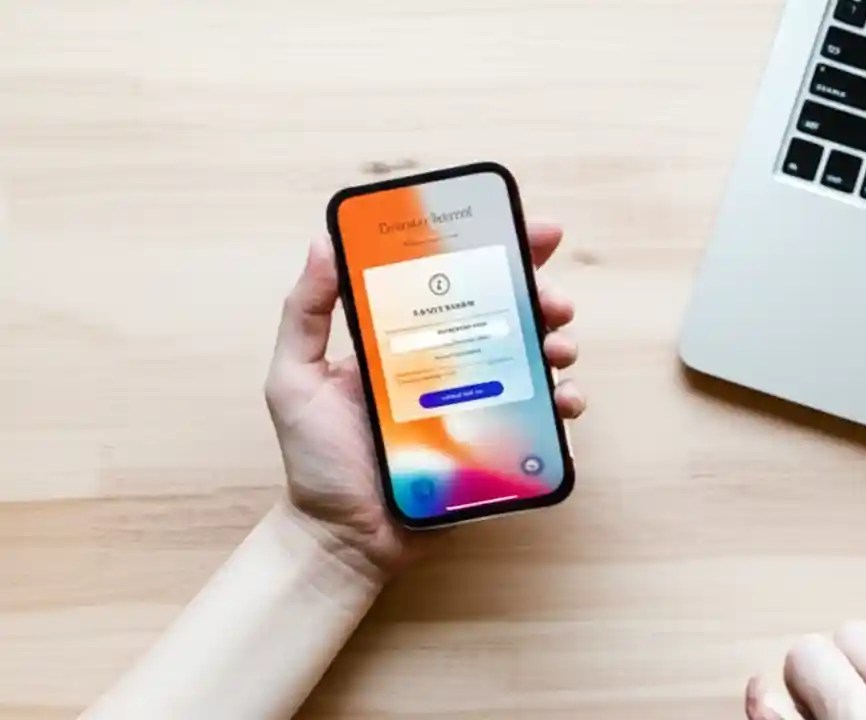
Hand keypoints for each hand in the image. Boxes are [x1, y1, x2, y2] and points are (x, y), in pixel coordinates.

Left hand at [265, 223, 584, 580]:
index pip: (458, 278)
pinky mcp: (496, 443)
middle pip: (509, 312)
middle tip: (553, 298)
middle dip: (542, 293)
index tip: (531, 230)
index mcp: (409, 335)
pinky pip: (541, 417)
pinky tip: (564, 399)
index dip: (499, 249)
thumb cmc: (315, 459)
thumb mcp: (294, 378)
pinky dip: (563, 401)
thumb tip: (323, 243)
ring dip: (558, 342)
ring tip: (559, 347)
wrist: (342, 537)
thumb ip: (304, 313)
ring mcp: (477, 402)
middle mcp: (449, 361)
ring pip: (534, 357)